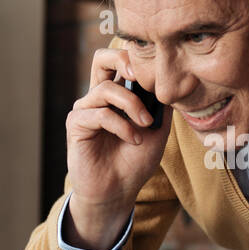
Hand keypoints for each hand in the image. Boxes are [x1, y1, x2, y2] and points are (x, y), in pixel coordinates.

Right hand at [65, 47, 171, 242]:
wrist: (118, 192)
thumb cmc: (136, 161)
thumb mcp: (158, 129)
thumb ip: (162, 104)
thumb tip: (172, 79)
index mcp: (118, 94)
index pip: (122, 61)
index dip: (138, 58)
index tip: (161, 73)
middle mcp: (99, 97)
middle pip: (101, 58)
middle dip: (122, 59)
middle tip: (140, 75)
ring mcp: (86, 109)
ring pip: (106, 89)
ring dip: (132, 105)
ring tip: (146, 125)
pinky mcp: (76, 124)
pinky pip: (100, 114)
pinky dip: (122, 126)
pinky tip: (134, 140)